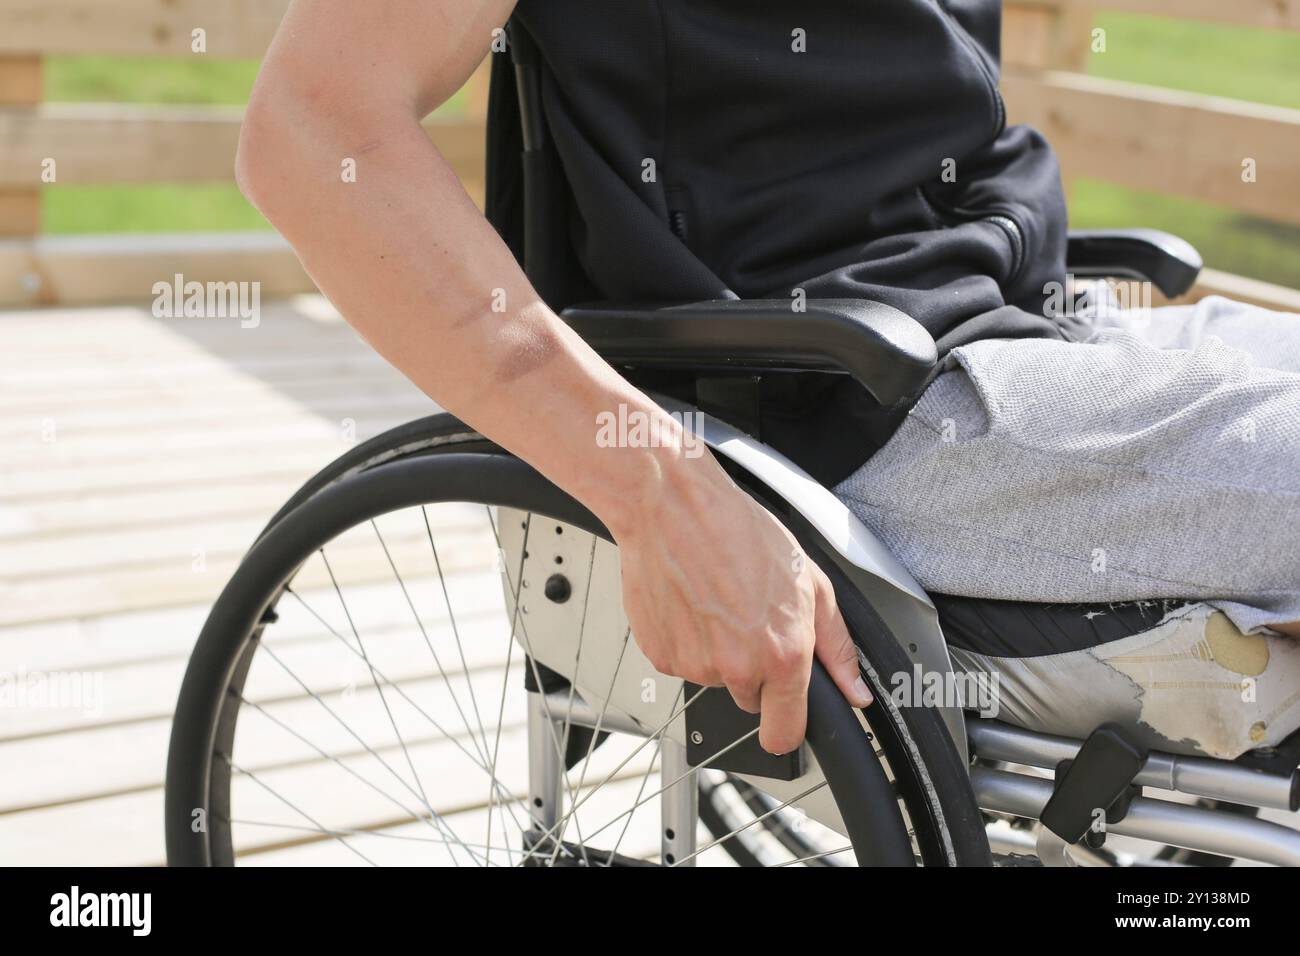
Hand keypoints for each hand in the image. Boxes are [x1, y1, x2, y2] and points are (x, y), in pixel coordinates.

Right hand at [610, 453, 872, 753]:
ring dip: (719, 650)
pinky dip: (687, 640)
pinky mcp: (660, 654)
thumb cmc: (738, 531)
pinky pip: (683, 661)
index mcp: (781, 655)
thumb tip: (855, 691)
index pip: (785, 734)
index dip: (788, 727)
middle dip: (754, 670)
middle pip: (750, 699)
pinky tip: (693, 601)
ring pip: (716, 677)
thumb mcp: (810, 582)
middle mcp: (737, 667)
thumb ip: (837, 647)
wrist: (672, 506)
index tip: (786, 715)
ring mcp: (694, 664)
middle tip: (750, 619)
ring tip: (718, 600)